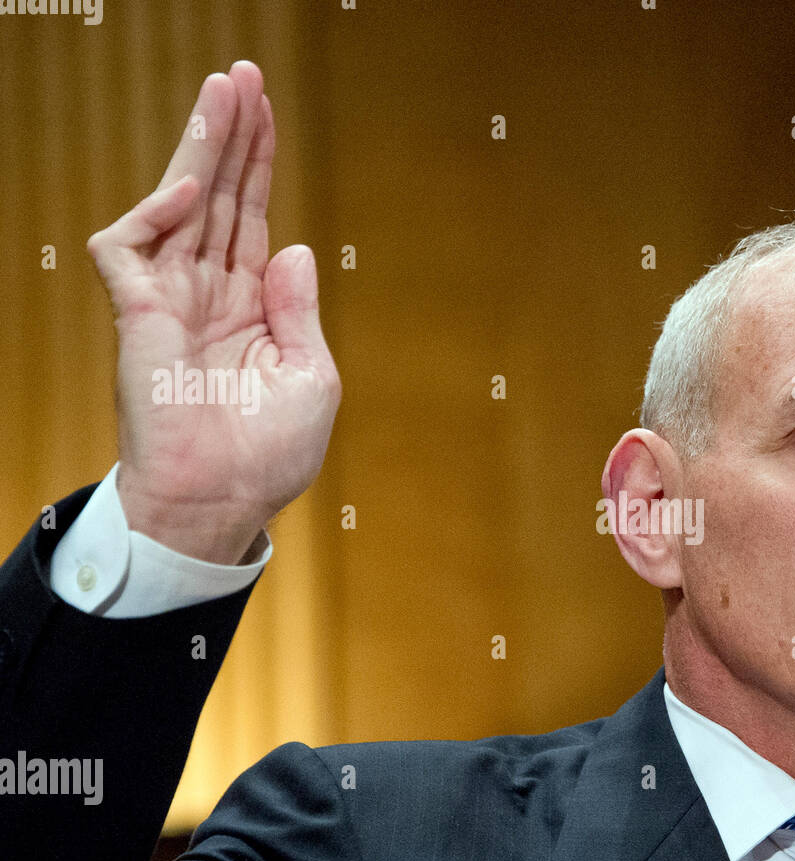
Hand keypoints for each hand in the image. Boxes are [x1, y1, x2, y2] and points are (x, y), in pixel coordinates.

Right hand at [85, 61, 339, 563]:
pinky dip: (157, 212)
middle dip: (233, 136)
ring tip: (225, 90)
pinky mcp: (136, 314)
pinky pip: (130, 247)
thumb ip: (298, 309)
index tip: (268, 112)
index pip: (254, 218)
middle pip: (222, 197)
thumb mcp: (312, 376)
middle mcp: (210, 294)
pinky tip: (192, 191)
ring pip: (182, 203)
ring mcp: (171, 300)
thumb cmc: (269, 452)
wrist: (225, 499)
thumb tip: (293, 246)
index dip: (261, 165)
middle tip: (242, 75)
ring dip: (202, 146)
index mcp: (251, 307)